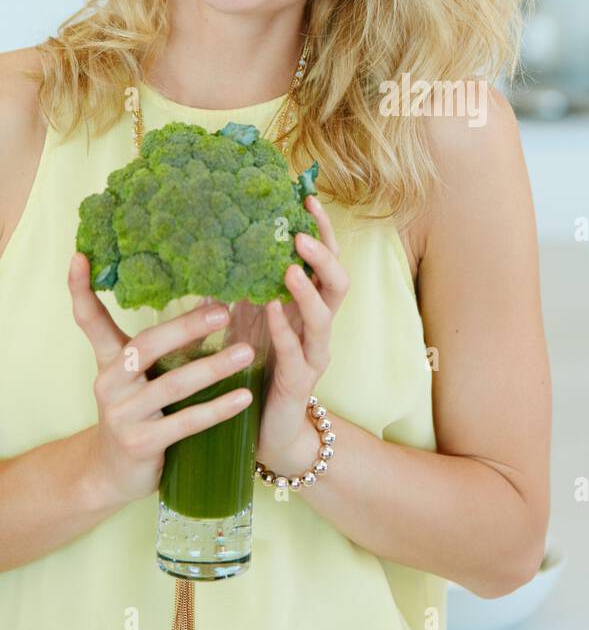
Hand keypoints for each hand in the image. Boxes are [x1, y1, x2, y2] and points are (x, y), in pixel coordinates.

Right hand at [68, 252, 255, 506]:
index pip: (89, 320)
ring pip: (172, 385)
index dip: (80, 290)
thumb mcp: (140, 375)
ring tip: (247, 352)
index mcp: (110, 360)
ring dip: (213, 367)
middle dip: (186, 326)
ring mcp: (123, 415)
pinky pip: (185, 423)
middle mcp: (111, 384)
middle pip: (146, 346)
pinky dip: (217, 409)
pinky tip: (244, 397)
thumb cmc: (138, 412)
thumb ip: (162, 342)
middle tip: (224, 310)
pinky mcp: (141, 444)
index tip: (79, 256)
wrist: (113, 473)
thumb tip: (209, 294)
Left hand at [257, 195, 349, 468]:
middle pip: (338, 283)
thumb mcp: (244, 318)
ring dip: (308, 289)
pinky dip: (286, 329)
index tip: (307, 198)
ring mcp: (312, 355)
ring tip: (289, 266)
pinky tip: (272, 310)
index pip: (324, 262)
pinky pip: (296, 352)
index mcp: (307, 307)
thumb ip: (237, 285)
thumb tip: (209, 241)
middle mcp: (318, 328)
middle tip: (301, 232)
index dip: (321, 231)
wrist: (265, 430)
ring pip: (325, 316)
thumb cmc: (255, 367)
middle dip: (323, 254)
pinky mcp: (298, 382)